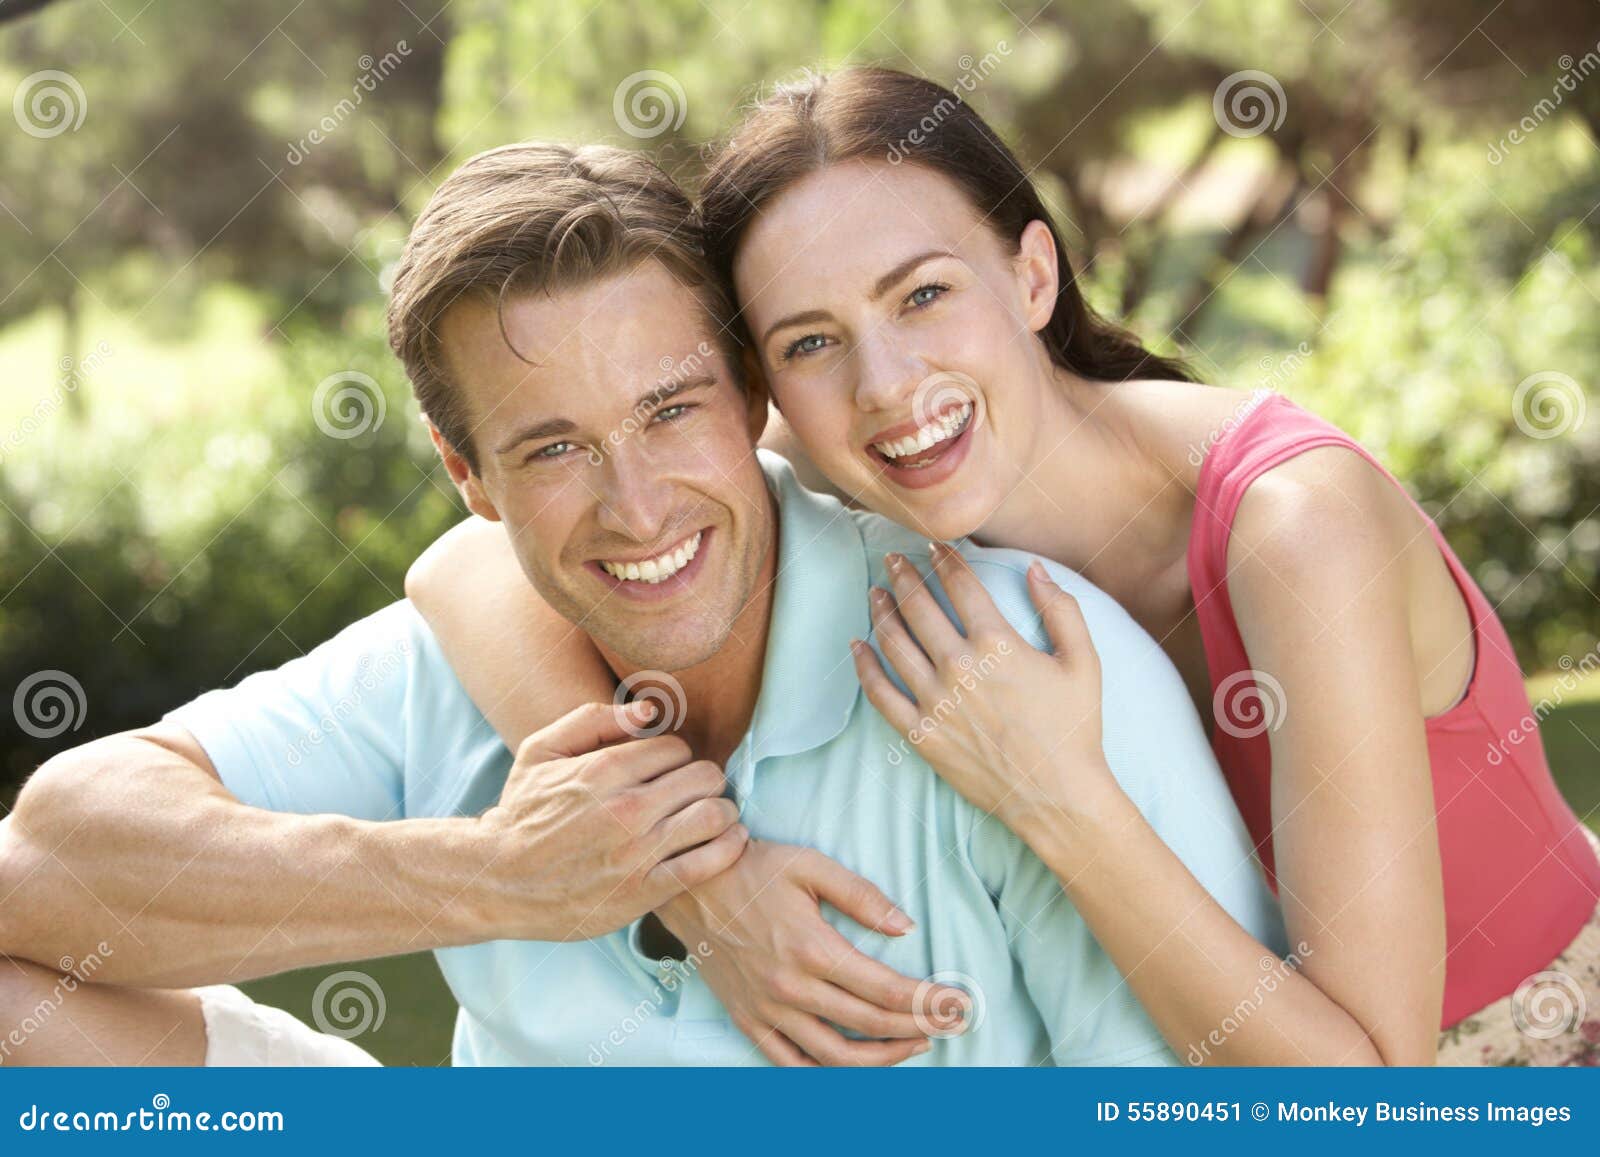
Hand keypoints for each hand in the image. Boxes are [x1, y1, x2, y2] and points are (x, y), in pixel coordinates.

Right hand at [479, 701, 747, 940]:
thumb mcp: (541, 751)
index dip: (678, 757)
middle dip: (705, 780)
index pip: (677, 748)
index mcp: (603, 770)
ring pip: (714, 815)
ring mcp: (637, 852)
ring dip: (722, 811)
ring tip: (716, 814)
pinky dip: (728, 846)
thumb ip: (594, 719)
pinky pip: (708, 862)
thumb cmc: (522, 813)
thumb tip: (649, 711)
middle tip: (698, 791)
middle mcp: (625, 808)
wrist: (498, 881)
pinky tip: (727, 840)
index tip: (670, 770)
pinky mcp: (644, 890)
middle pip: (703, 777)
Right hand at [656, 840, 969, 1065]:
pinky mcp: (748, 1020)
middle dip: (919, 1027)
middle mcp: (791, 988)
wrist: (690, 885)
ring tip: (914, 1045)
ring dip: (883, 1058)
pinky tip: (855, 1063)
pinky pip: (792, 1063)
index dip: (927, 1001)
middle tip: (951, 1024)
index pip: (884, 989)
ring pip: (835, 1056)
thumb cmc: (752, 869)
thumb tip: (905, 927)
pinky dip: (827, 1072)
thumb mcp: (809, 864)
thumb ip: (861, 895)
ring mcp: (767, 1010)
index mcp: (811, 948)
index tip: (958, 1004)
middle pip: (870, 1024)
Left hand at [850, 544, 1118, 843]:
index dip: (945, 560)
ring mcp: (935, 702)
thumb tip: (1034, 568)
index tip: (934, 546)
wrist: (1057, 796)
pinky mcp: (921, 733)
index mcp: (998, 644)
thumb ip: (1062, 609)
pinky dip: (865, 666)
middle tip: (893, 559)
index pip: (961, 586)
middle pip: (919, 608)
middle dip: (904, 576)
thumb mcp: (1084, 662)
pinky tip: (857, 646)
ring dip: (882, 611)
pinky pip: (881, 694)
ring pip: (894, 643)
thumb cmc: (1074, 729)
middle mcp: (959, 668)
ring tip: (876, 592)